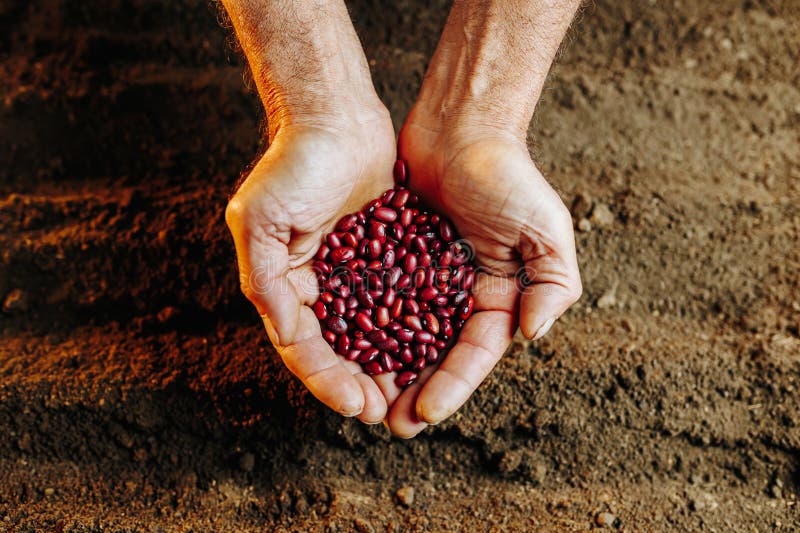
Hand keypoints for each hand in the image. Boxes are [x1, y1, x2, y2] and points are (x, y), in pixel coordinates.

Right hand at [225, 113, 397, 422]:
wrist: (336, 116)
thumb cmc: (294, 164)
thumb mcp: (260, 218)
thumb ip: (265, 278)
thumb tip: (285, 334)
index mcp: (286, 284)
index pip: (303, 347)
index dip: (326, 380)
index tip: (356, 404)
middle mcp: (320, 285)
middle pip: (339, 349)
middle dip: (359, 383)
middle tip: (385, 412)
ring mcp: (355, 273)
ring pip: (372, 332)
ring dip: (387, 366)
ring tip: (409, 395)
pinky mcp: (388, 255)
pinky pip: (400, 300)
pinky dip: (411, 328)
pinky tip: (430, 351)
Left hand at [387, 118, 582, 436]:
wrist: (461, 126)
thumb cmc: (507, 175)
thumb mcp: (546, 228)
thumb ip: (552, 283)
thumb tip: (531, 335)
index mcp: (497, 296)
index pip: (474, 353)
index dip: (452, 385)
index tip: (424, 412)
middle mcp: (458, 295)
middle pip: (434, 355)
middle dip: (414, 391)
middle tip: (389, 424)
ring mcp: (422, 279)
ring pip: (399, 336)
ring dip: (382, 370)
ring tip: (360, 400)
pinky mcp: (390, 258)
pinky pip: (371, 298)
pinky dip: (358, 326)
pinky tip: (338, 350)